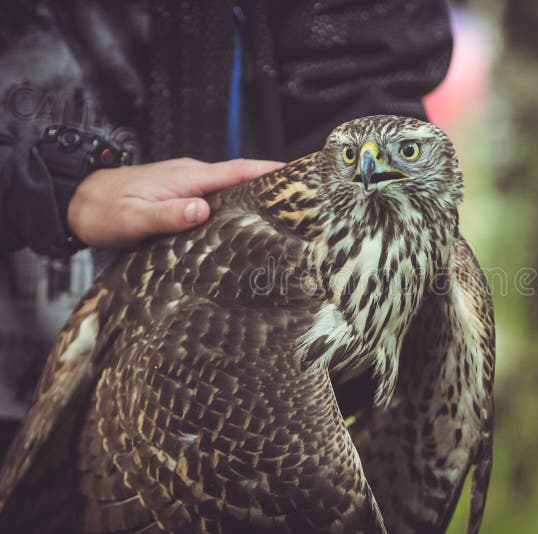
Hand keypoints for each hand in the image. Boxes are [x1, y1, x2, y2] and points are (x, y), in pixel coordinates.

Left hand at [67, 158, 283, 247]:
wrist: (77, 200)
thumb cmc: (103, 211)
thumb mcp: (134, 219)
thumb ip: (168, 214)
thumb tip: (202, 210)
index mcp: (187, 177)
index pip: (237, 170)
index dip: (269, 170)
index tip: (298, 172)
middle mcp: (191, 176)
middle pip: (240, 178)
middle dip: (272, 185)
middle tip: (302, 200)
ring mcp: (186, 184)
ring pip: (229, 188)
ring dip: (254, 196)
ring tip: (282, 212)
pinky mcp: (181, 194)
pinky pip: (216, 196)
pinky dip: (235, 203)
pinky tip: (242, 219)